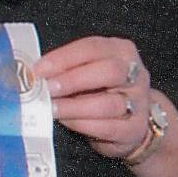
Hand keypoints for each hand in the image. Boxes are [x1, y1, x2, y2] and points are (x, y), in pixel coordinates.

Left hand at [35, 35, 161, 161]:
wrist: (130, 120)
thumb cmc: (102, 91)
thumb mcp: (88, 70)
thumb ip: (68, 68)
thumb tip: (38, 74)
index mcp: (122, 51)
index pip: (93, 48)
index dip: (63, 58)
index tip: (39, 70)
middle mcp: (135, 74)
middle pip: (109, 71)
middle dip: (73, 80)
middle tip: (47, 89)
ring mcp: (139, 103)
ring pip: (108, 103)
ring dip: (74, 107)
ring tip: (52, 108)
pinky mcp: (135, 128)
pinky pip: (108, 127)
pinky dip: (83, 124)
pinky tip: (67, 122)